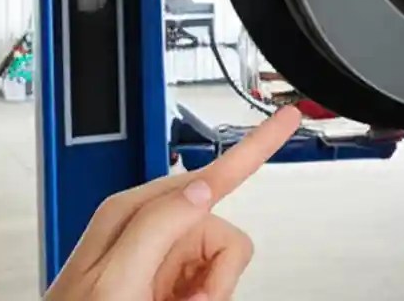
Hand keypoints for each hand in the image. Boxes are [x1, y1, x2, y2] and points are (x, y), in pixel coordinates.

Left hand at [45, 106, 301, 300]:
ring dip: (210, 294)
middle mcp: (149, 229)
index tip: (286, 120)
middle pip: (224, 233)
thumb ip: (157, 227)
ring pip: (223, 265)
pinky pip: (214, 284)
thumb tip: (201, 189)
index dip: (255, 146)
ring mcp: (159, 258)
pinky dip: (205, 300)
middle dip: (218, 276)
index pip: (210, 174)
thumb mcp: (117, 279)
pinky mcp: (168, 283)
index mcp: (133, 214)